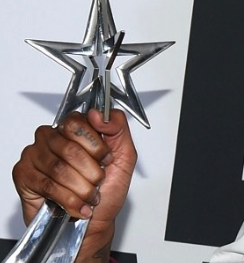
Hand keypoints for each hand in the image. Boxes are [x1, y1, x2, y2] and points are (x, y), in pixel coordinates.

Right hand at [12, 109, 136, 260]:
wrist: (95, 222)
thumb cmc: (107, 191)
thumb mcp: (124, 157)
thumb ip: (119, 129)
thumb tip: (101, 115)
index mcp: (74, 130)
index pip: (77, 123)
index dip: (96, 145)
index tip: (106, 159)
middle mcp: (51, 138)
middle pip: (69, 148)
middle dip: (91, 171)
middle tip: (98, 181)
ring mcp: (35, 155)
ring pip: (59, 168)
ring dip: (82, 188)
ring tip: (90, 196)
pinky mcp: (23, 175)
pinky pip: (47, 185)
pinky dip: (69, 199)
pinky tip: (78, 205)